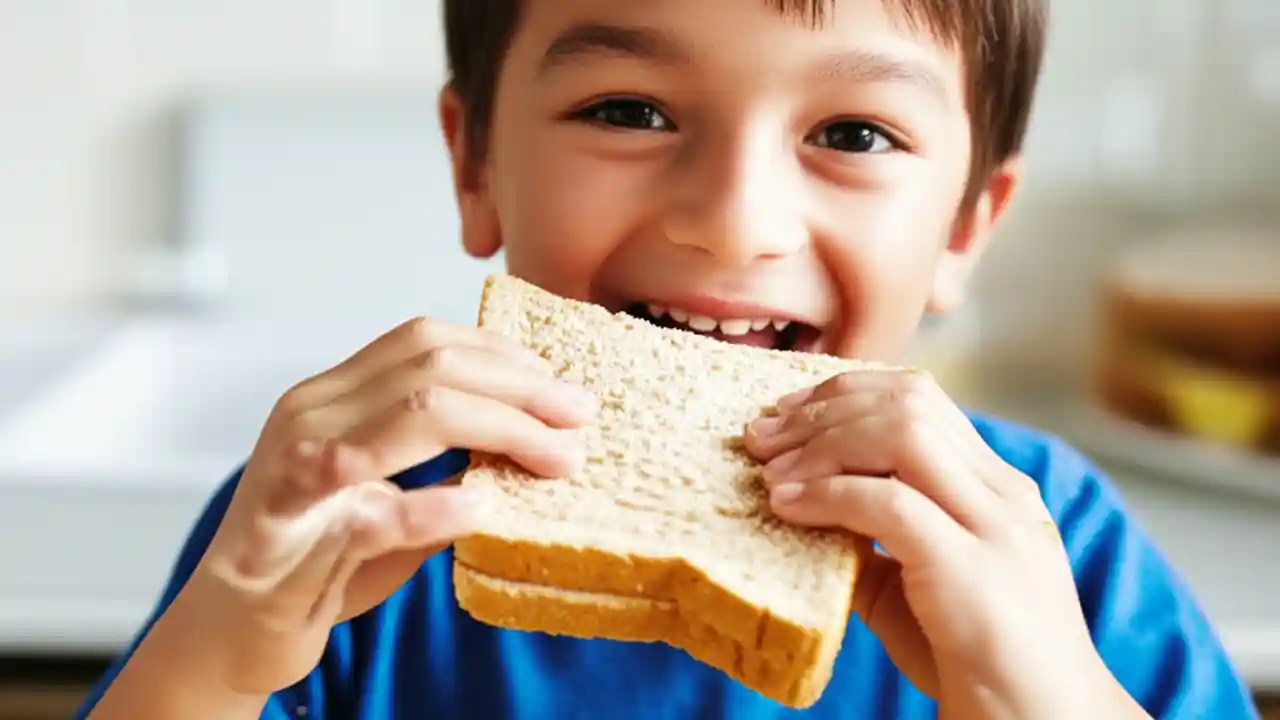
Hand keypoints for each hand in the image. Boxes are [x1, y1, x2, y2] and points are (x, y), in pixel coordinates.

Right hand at [176, 317, 597, 696]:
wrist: (229, 629)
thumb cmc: (316, 557)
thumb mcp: (385, 494)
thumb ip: (441, 463)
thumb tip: (534, 443)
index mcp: (331, 396)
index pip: (422, 340)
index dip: (499, 351)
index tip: (557, 380)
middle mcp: (311, 415)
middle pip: (432, 368)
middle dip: (520, 388)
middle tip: (579, 415)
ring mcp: (298, 469)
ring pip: (415, 415)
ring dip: (503, 431)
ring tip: (557, 458)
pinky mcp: (292, 534)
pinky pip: (374, 510)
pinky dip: (433, 507)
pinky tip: (480, 509)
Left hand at [745, 369, 1146, 718]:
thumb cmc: (980, 664)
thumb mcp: (917, 587)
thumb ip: (871, 543)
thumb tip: (802, 511)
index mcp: (998, 489)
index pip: (921, 398)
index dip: (845, 393)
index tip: (787, 413)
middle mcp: (1004, 494)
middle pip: (909, 401)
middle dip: (822, 408)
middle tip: (760, 435)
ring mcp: (994, 528)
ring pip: (901, 434)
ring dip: (821, 443)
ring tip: (769, 469)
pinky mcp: (971, 570)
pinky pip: (887, 505)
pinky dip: (826, 495)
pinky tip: (787, 506)